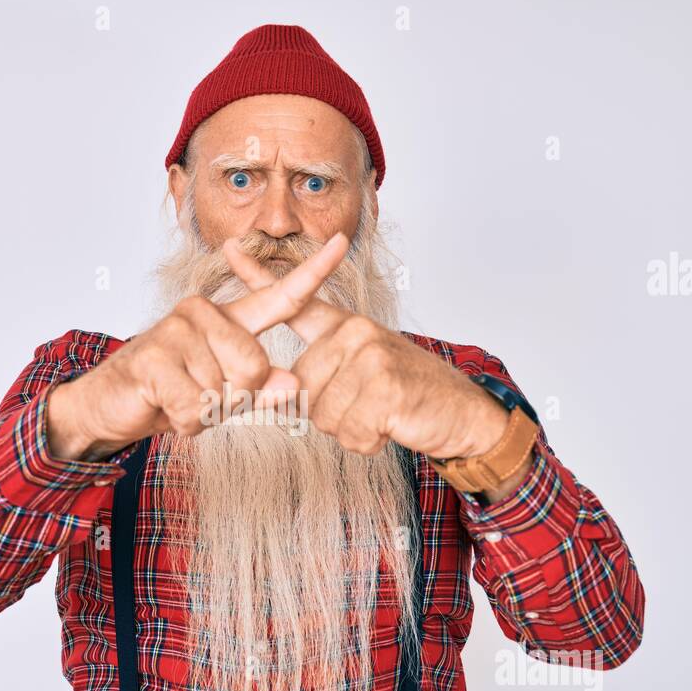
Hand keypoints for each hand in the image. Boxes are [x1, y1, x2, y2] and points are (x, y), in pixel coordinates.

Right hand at [46, 233, 352, 460]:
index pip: (280, 296)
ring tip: (179, 397)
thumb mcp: (226, 395)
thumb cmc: (173, 392)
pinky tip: (166, 406)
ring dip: (205, 411)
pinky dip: (185, 420)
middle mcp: (204, 312)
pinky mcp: (154, 354)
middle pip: (255, 367)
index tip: (344, 241)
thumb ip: (262, 390)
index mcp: (229, 318)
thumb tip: (293, 385)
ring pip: (225, 389)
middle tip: (200, 394)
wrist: (112, 404)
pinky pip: (195, 404)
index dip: (314, 272)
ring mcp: (177, 329)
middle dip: (233, 398)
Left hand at [223, 245, 511, 464]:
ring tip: (382, 414)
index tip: (228, 249)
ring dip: (351, 429)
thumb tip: (291, 396)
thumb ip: (326, 376)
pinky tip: (390, 425)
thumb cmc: (411, 397)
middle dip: (330, 415)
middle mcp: (355, 334)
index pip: (297, 301)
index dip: (259, 278)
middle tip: (368, 407)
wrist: (463, 414)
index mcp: (346, 328)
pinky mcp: (385, 385)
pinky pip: (349, 431)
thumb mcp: (366, 375)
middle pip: (302, 390)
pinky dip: (367, 441)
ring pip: (323, 415)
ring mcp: (371, 356)